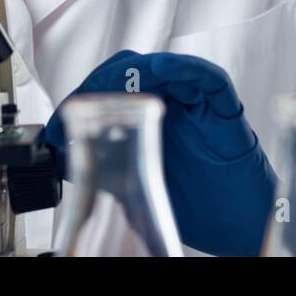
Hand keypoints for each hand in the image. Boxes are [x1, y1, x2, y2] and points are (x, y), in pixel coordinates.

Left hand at [44, 49, 276, 255]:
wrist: (237, 228)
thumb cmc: (194, 206)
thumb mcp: (132, 186)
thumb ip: (103, 165)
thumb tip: (59, 153)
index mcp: (148, 116)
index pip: (111, 87)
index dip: (84, 97)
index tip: (59, 123)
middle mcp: (172, 103)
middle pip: (133, 69)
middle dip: (102, 80)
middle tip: (81, 103)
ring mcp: (198, 103)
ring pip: (165, 67)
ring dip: (135, 71)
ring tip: (111, 86)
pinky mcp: (224, 109)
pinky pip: (210, 79)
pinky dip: (188, 70)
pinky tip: (165, 71)